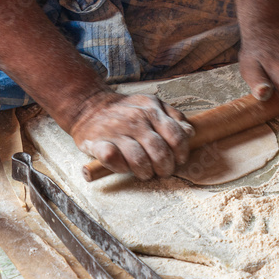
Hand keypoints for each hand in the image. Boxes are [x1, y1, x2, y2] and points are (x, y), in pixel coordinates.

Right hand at [68, 91, 192, 179]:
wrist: (89, 106)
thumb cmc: (126, 111)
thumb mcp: (153, 106)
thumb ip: (173, 117)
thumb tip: (189, 132)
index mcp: (152, 109)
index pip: (177, 137)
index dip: (181, 153)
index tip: (178, 160)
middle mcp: (135, 119)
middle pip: (160, 153)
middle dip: (165, 168)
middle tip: (162, 171)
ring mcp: (116, 130)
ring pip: (139, 159)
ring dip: (146, 172)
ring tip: (146, 173)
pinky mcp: (97, 142)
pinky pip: (112, 159)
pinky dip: (120, 167)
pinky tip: (124, 167)